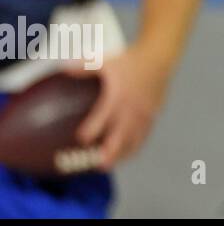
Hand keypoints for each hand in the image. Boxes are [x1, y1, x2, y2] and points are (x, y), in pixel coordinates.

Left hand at [68, 47, 171, 168]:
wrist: (158, 59)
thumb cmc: (129, 62)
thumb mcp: (105, 62)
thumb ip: (84, 68)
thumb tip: (62, 68)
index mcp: (117, 97)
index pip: (103, 116)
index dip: (92, 128)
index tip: (81, 139)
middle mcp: (131, 109)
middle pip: (121, 135)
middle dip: (110, 151)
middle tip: (98, 165)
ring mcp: (143, 115)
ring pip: (134, 140)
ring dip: (122, 154)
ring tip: (109, 165)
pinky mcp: (152, 116)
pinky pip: (144, 136)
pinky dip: (134, 147)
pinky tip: (126, 153)